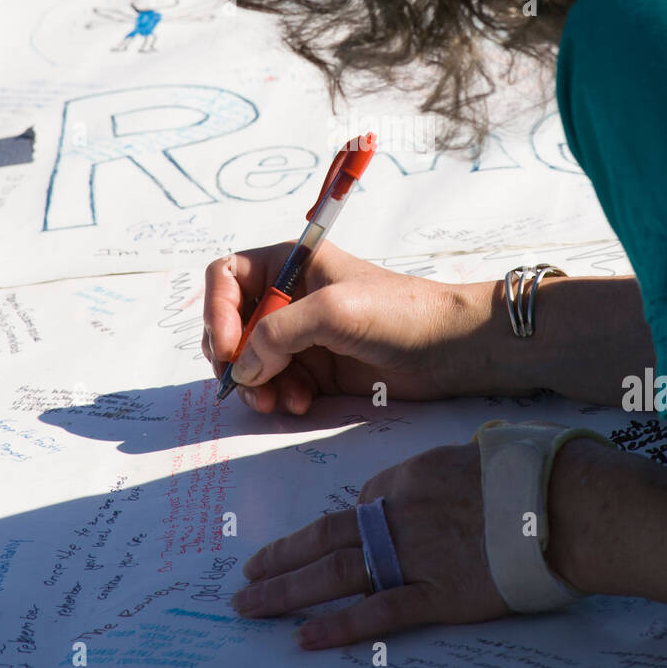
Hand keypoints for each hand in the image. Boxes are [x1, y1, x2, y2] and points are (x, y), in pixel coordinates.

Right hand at [203, 239, 493, 413]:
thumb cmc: (398, 311)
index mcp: (290, 264)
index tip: (230, 347)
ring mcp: (302, 335)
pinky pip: (276, 384)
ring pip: (250, 361)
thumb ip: (277, 333)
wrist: (449, 349)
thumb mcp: (332, 310)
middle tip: (247, 384)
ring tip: (276, 401)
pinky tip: (301, 403)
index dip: (217, 311)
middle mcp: (290, 296)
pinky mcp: (316, 368)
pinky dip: (279, 396)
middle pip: (231, 324)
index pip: (226, 278)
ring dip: (255, 385)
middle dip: (233, 358)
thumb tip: (243, 367)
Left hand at [232, 441, 508, 646]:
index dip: (345, 524)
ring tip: (250, 603)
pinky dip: (339, 626)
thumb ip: (449, 471)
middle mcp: (401, 513)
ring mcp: (415, 555)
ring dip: (287, 589)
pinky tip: (305, 636)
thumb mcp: (480, 452)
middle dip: (282, 556)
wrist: (565, 501)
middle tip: (248, 574)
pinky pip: (379, 613)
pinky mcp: (438, 595)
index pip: (365, 500)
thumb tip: (447, 483)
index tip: (329, 541)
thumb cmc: (534, 471)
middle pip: (326, 536)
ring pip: (336, 572)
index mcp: (411, 475)